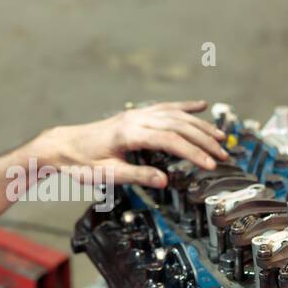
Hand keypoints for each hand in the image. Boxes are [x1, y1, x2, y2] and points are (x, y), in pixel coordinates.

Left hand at [42, 100, 228, 188]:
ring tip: (220, 137)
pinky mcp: (136, 115)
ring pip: (176, 115)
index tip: (210, 165)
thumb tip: (165, 181)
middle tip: (224, 155)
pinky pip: (166, 107)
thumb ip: (137, 177)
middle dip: (204, 140)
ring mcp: (137, 114)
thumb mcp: (108, 175)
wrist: (63, 146)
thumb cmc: (82, 162)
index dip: (193, 152)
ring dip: (200, 125)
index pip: (170, 140)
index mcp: (129, 134)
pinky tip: (201, 106)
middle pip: (179, 125)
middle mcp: (135, 119)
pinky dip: (186, 106)